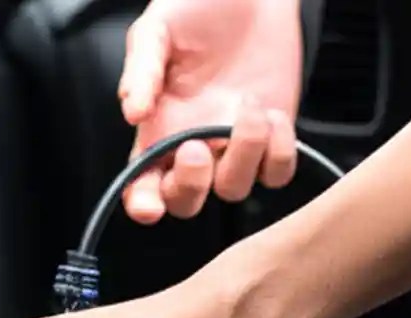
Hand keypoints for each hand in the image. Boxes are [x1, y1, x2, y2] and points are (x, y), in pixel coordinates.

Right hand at [119, 0, 302, 223]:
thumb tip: (131, 113)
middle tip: (198, 144)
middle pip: (185, 201)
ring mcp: (232, 144)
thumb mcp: (156, 30)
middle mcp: (192, 144)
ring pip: (233, 189)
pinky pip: (276, 173)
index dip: (143, 203)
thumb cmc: (196, 7)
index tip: (149, 206)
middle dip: (191, 185)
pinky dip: (279, 152)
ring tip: (247, 103)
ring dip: (243, 154)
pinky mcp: (272, 137)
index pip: (140, 183)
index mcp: (156, 128)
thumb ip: (140, 72)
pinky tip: (270, 113)